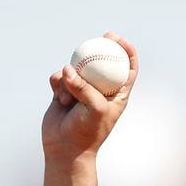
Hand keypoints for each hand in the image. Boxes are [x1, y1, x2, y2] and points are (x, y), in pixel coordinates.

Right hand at [41, 32, 138, 162]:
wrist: (65, 149)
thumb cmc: (87, 133)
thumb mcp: (95, 109)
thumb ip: (85, 88)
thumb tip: (68, 69)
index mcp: (116, 95)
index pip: (127, 70)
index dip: (128, 53)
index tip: (121, 41)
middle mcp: (100, 90)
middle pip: (102, 61)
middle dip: (102, 47)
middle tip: (104, 37)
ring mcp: (81, 89)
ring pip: (75, 68)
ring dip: (70, 79)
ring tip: (69, 101)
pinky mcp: (63, 91)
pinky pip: (59, 77)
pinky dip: (58, 84)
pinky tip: (58, 99)